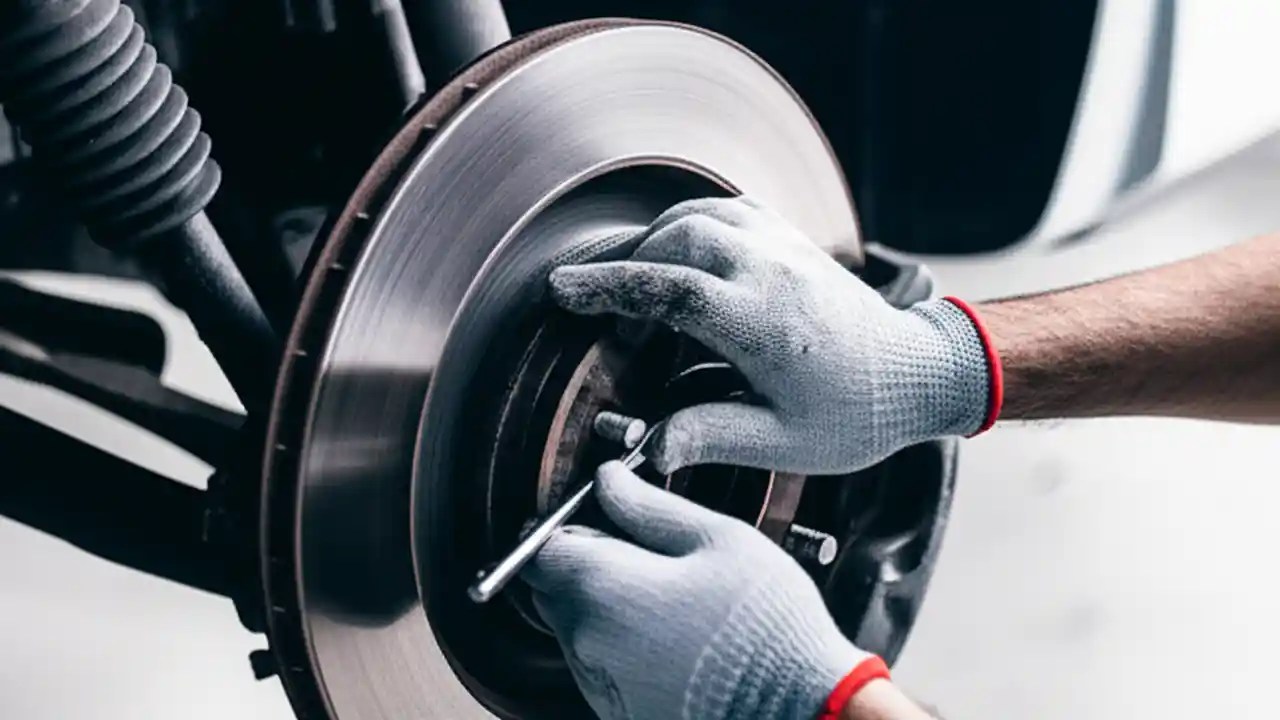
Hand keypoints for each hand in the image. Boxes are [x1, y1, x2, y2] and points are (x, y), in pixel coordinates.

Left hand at [524, 461, 875, 719]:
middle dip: (584, 564)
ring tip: (671, 599)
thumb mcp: (719, 540)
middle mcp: (588, 645)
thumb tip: (609, 478)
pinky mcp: (621, 714)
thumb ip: (649, 507)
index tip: (599, 514)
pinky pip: (600, 667)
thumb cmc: (769, 627)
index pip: (540, 548)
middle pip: (551, 589)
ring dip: (605, 607)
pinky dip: (623, 646)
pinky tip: (674, 638)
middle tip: (645, 553)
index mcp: (604, 590)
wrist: (804, 710)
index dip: (565, 523)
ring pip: (575, 629)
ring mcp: (602, 687)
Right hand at [549, 197, 994, 474]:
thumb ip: (711, 435)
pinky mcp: (789, 237)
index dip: (608, 287)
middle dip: (623, 272)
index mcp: (763, 323)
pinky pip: (723, 210)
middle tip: (604, 319)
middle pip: (671, 245)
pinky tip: (675, 258)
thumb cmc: (854, 414)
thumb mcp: (782, 442)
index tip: (562, 290)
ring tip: (635, 291)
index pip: (668, 290)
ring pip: (693, 218)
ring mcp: (781, 245)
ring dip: (651, 245)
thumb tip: (650, 448)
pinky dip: (686, 226)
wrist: (918, 371)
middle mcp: (769, 270)